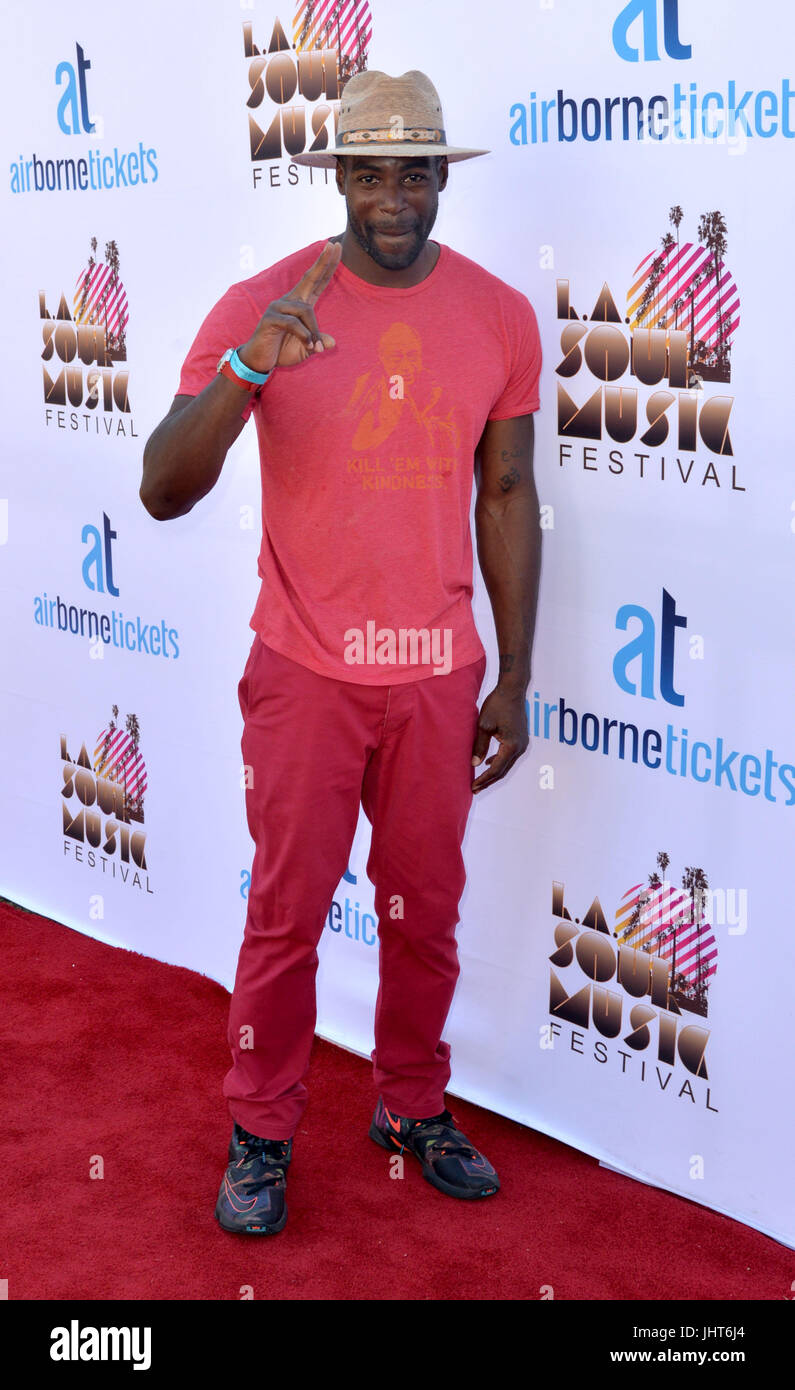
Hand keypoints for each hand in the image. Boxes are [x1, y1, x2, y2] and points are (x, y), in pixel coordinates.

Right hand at [238, 240, 341, 372]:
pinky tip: (308, 345)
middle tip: (335, 244)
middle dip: (323, 262)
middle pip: (309, 278)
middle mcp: (290, 301)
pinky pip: (293, 323)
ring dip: (314, 332)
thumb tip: (332, 343)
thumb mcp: (306, 349)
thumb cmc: (282, 351)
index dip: (326, 266)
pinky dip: (304, 335)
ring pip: (305, 311)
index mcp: (300, 305)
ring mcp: (278, 307)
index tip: (336, 247)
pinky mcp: (270, 318)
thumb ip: (318, 343)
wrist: (260, 361)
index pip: (316, 282)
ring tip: (316, 348)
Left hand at [471, 687, 528, 792]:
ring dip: (494, 772)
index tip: (473, 786)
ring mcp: (523, 743)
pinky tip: (489, 762)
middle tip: (475, 789)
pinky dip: (499, 762)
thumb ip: (480, 746)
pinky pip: (509, 756)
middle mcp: (520, 747)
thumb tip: (474, 764)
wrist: (512, 690)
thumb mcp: (484, 726)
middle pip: (503, 770)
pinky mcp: (520, 739)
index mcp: (512, 746)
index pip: (496, 769)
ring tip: (480, 780)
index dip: (484, 779)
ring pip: (507, 764)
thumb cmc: (497, 704)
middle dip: (489, 780)